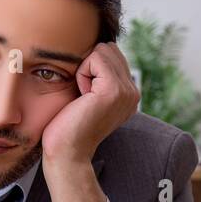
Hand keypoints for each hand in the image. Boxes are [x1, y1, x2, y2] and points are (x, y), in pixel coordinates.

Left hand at [40, 42, 139, 166]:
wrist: (67, 153)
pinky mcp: (114, 90)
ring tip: (83, 97)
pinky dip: (82, 73)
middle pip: (109, 48)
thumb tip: (97, 50)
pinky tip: (82, 96)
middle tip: (83, 96)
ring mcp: (126, 91)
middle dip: (89, 65)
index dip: (91, 68)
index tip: (86, 97)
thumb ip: (99, 77)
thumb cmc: (68, 127)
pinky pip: (95, 58)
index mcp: (128, 94)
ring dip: (85, 69)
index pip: (112, 55)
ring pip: (103, 50)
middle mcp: (133, 92)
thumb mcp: (89, 97)